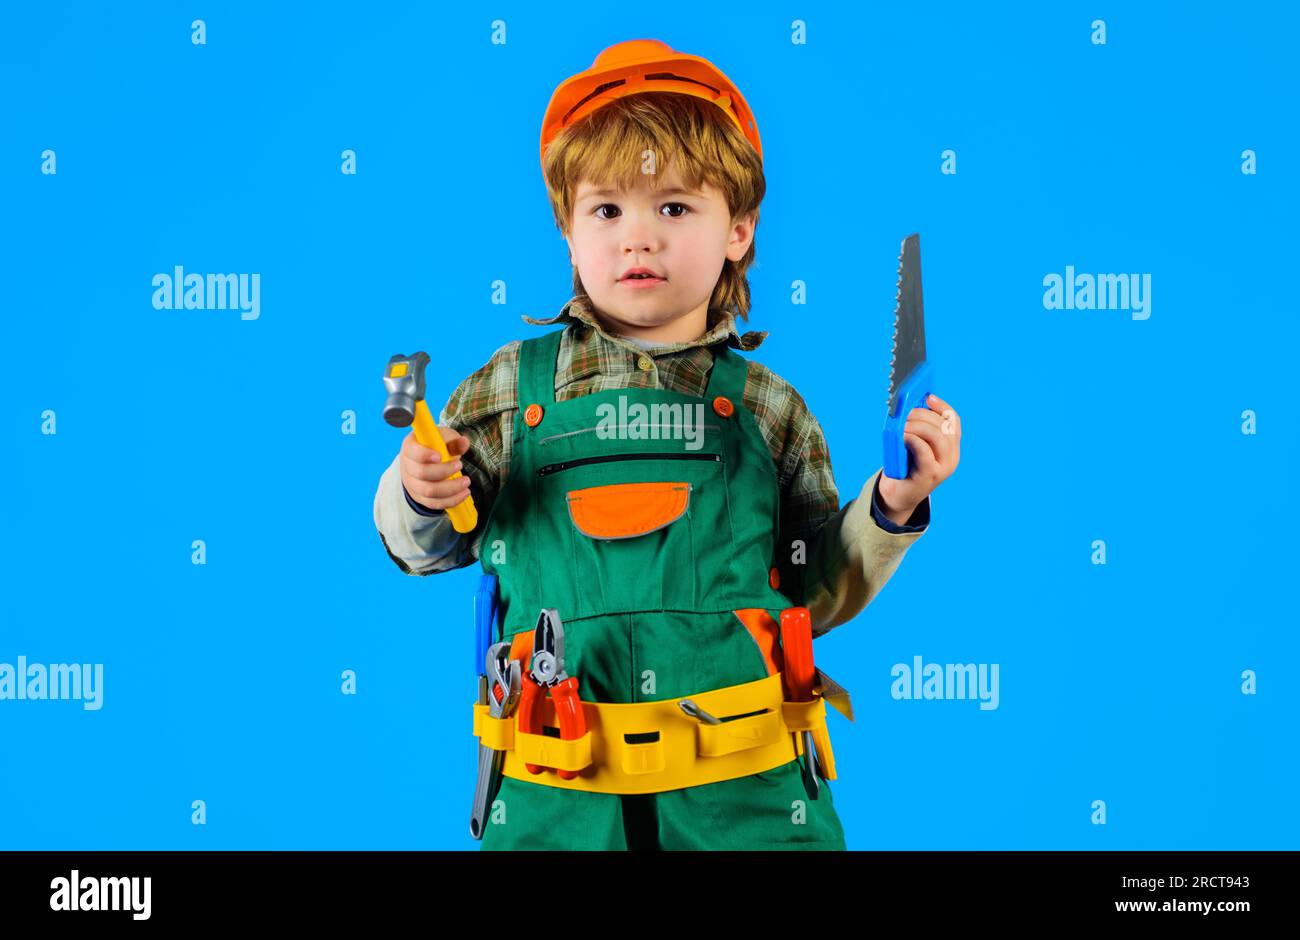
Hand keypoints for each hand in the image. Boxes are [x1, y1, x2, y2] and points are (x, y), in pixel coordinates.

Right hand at [398, 425, 473, 511]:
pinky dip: (451, 500)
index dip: (424, 455)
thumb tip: (464, 442)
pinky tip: (464, 494)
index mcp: (410, 447)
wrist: (429, 461)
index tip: (439, 456)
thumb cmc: (437, 446)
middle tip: (460, 465)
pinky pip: (434, 503)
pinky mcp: (420, 497)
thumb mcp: (445, 439)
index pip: (412, 452)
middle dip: (444, 471)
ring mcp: (412, 484)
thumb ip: (454, 442)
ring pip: (428, 491)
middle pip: (421, 473)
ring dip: (450, 488)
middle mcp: (407, 466)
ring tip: (466, 482)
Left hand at [878, 393, 960, 520]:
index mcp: (951, 448)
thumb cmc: (904, 466)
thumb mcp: (914, 444)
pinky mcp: (930, 476)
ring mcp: (943, 468)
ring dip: (917, 426)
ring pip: (937, 436)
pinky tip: (903, 437)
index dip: (942, 407)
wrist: (898, 496)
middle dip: (923, 415)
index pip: (953, 421)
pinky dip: (913, 440)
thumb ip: (918, 429)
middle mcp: (952, 457)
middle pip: (944, 426)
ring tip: (901, 426)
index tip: (928, 397)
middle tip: (905, 413)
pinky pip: (924, 451)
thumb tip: (912, 405)